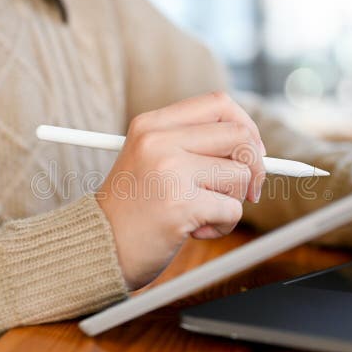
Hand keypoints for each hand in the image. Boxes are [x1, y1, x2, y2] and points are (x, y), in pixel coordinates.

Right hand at [97, 92, 266, 289]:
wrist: (94, 248)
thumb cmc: (131, 209)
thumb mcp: (151, 160)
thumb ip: (193, 146)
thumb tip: (256, 148)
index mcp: (151, 124)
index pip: (219, 104)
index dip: (246, 126)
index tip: (250, 152)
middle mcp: (159, 140)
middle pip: (240, 136)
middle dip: (254, 166)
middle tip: (247, 190)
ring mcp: (170, 170)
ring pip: (240, 175)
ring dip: (232, 202)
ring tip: (200, 214)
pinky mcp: (180, 204)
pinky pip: (232, 210)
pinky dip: (222, 226)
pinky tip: (192, 230)